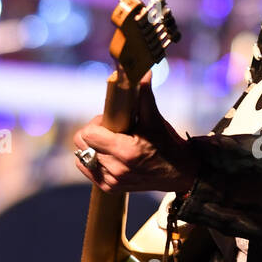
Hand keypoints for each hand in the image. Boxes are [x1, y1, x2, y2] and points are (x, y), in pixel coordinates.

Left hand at [73, 72, 197, 194]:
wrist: (179, 173)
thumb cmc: (167, 144)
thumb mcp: (156, 120)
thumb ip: (145, 96)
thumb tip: (143, 73)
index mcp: (126, 152)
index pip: (89, 134)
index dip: (96, 124)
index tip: (110, 121)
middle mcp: (116, 169)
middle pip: (82, 145)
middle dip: (92, 134)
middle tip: (110, 131)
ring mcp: (112, 181)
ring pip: (82, 157)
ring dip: (92, 147)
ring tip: (110, 144)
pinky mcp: (110, 188)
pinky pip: (87, 169)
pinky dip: (92, 160)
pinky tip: (107, 155)